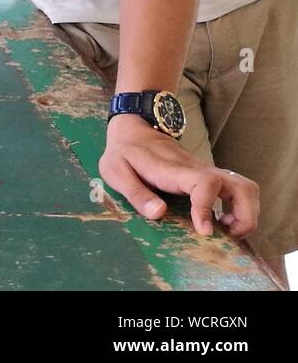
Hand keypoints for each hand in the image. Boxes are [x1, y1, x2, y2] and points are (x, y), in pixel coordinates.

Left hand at [99, 114, 259, 236]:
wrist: (135, 128)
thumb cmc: (124, 151)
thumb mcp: (115, 170)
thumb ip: (135, 193)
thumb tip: (159, 213)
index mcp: (173, 170)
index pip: (205, 182)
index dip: (207, 207)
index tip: (203, 230)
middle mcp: (198, 170)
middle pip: (242, 185)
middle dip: (245, 215)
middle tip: (228, 234)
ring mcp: (207, 172)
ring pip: (246, 188)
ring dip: (247, 214)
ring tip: (228, 231)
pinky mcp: (210, 177)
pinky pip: (237, 192)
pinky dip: (240, 210)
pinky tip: (223, 222)